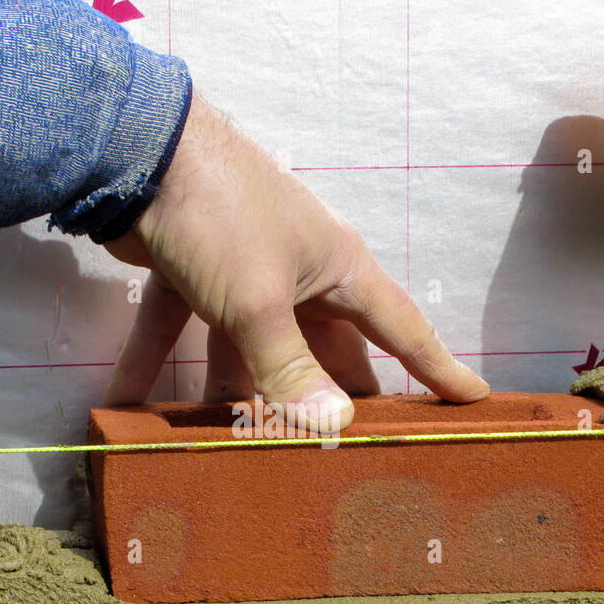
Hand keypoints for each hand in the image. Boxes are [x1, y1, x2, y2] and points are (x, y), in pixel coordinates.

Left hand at [102, 94, 489, 432]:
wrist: (135, 150)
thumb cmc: (219, 216)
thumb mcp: (258, 303)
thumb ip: (288, 368)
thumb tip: (334, 426)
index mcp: (337, 270)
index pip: (403, 329)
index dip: (439, 368)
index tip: (473, 400)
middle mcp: (298, 272)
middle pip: (325, 351)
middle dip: (330, 399)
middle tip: (349, 453)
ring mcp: (243, 273)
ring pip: (249, 350)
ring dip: (233, 395)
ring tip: (232, 451)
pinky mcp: (189, 274)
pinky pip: (181, 330)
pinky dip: (157, 364)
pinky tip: (130, 406)